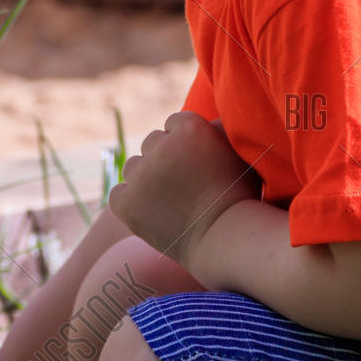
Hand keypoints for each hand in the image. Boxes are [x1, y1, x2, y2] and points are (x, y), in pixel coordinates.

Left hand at [109, 113, 259, 275]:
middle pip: (152, 142)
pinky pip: (119, 192)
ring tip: (170, 199)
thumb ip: (219, 129)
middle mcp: (160, 147)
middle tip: (184, 183)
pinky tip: (151, 211)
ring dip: (146, 178)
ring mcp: (140, 175)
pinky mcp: (126, 202)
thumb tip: (206, 120)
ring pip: (134, 166)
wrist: (227, 240)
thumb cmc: (242, 196)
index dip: (186, 142)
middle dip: (165, 158)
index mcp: (189, 128)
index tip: (197, 161)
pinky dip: (130, 201)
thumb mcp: (239, 153)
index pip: (175, 122)